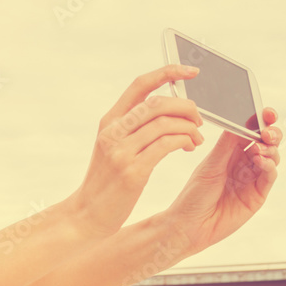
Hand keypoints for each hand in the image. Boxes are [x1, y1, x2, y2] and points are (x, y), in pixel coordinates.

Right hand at [70, 64, 204, 237]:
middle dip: (187, 107)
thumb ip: (133, 127)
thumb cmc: (106, 182)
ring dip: (189, 128)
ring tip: (195, 139)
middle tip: (198, 121)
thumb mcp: (113, 148)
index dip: (168, 72)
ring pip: (165, 123)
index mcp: (109, 122)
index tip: (192, 72)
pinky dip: (183, 141)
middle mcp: (113, 132)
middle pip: (158, 103)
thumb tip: (167, 109)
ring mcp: (121, 152)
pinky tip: (188, 147)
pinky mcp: (132, 171)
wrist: (87, 214)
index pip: (140, 85)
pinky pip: (166, 145)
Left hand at [164, 108, 282, 255]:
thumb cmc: (194, 196)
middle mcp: (243, 163)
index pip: (249, 131)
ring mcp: (252, 178)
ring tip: (260, 149)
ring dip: (270, 149)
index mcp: (229, 152)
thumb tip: (240, 120)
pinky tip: (262, 161)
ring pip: (272, 156)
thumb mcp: (210, 166)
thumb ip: (227, 145)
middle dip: (270, 133)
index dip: (259, 120)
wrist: (190, 225)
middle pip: (266, 142)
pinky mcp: (258, 194)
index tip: (266, 112)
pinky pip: (270, 175)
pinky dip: (270, 165)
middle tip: (267, 132)